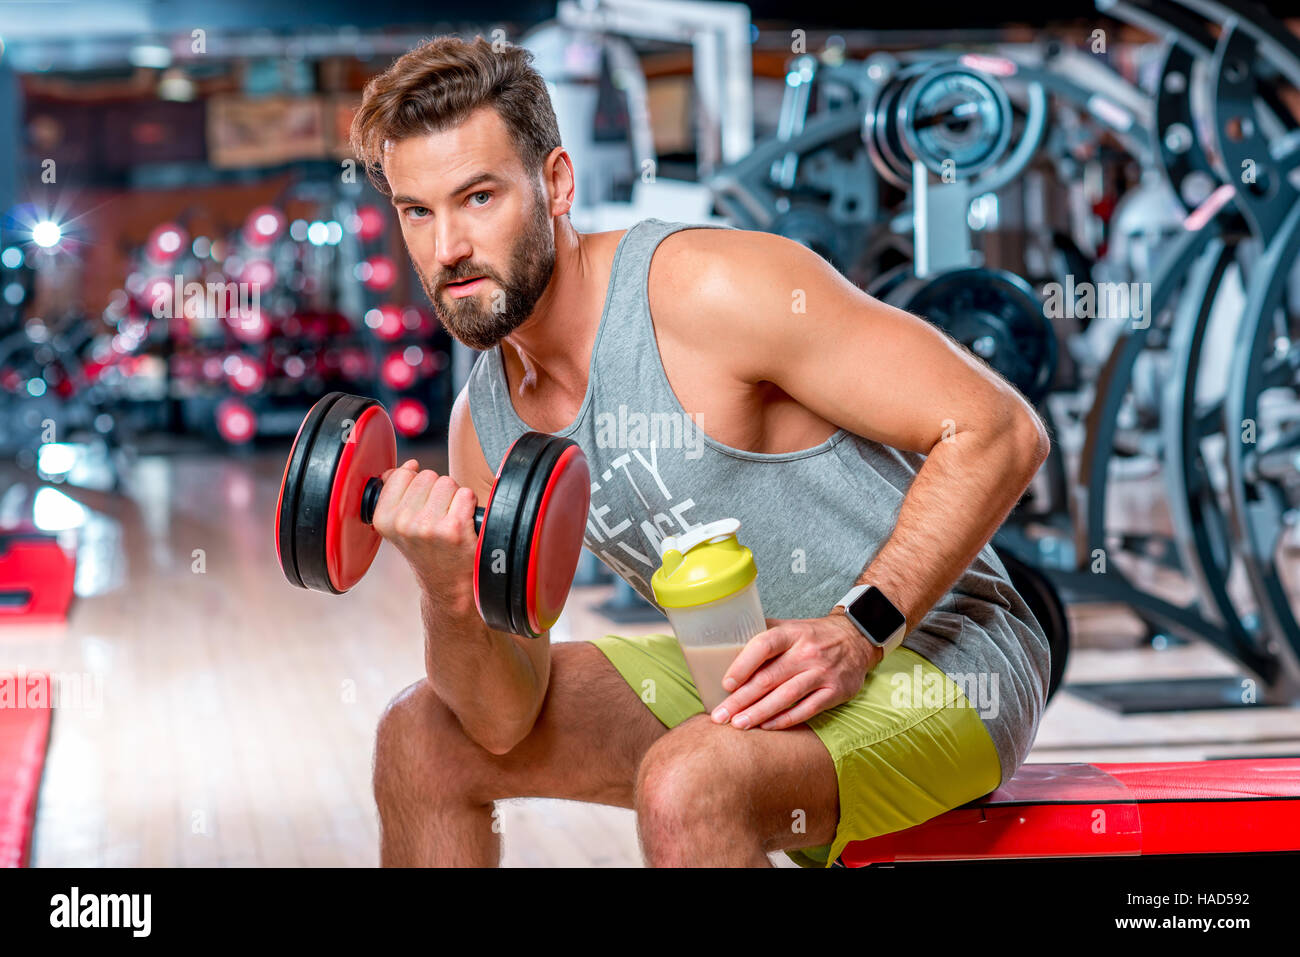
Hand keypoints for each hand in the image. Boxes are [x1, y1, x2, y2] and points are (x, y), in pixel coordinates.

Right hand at [370, 459, 479, 607]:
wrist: (447, 586)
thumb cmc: (427, 552)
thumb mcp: (399, 525)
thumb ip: (395, 492)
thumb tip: (408, 466)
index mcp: (383, 519)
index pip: (403, 474)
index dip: (417, 486)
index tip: (421, 505)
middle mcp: (402, 523)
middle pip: (428, 475)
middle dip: (437, 491)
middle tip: (438, 516)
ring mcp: (428, 526)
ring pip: (447, 482)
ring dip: (454, 497)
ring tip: (450, 519)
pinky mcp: (453, 529)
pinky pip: (466, 494)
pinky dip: (469, 505)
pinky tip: (464, 524)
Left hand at [710, 612, 882, 730]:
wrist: (857, 639)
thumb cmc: (813, 636)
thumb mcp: (790, 626)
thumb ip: (762, 634)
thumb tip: (724, 644)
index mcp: (792, 633)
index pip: (763, 646)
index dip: (742, 665)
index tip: (725, 684)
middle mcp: (807, 652)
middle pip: (769, 678)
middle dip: (741, 699)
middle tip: (720, 716)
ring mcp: (822, 673)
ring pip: (786, 697)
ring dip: (759, 713)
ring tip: (738, 724)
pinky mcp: (835, 692)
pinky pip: (806, 710)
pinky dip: (785, 720)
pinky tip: (767, 727)